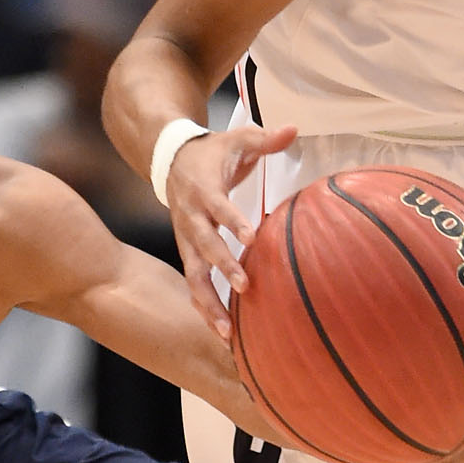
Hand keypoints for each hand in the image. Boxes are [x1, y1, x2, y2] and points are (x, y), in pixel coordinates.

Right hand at [164, 123, 296, 338]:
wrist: (171, 161)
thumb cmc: (212, 153)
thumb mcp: (236, 140)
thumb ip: (264, 139)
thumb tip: (293, 129)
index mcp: (203, 189)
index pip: (218, 207)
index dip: (232, 222)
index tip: (251, 238)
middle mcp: (190, 218)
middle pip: (202, 246)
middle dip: (222, 267)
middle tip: (245, 286)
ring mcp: (185, 239)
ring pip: (192, 275)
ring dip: (208, 303)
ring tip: (226, 331)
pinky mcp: (186, 253)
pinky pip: (193, 285)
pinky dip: (204, 309)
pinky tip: (222, 333)